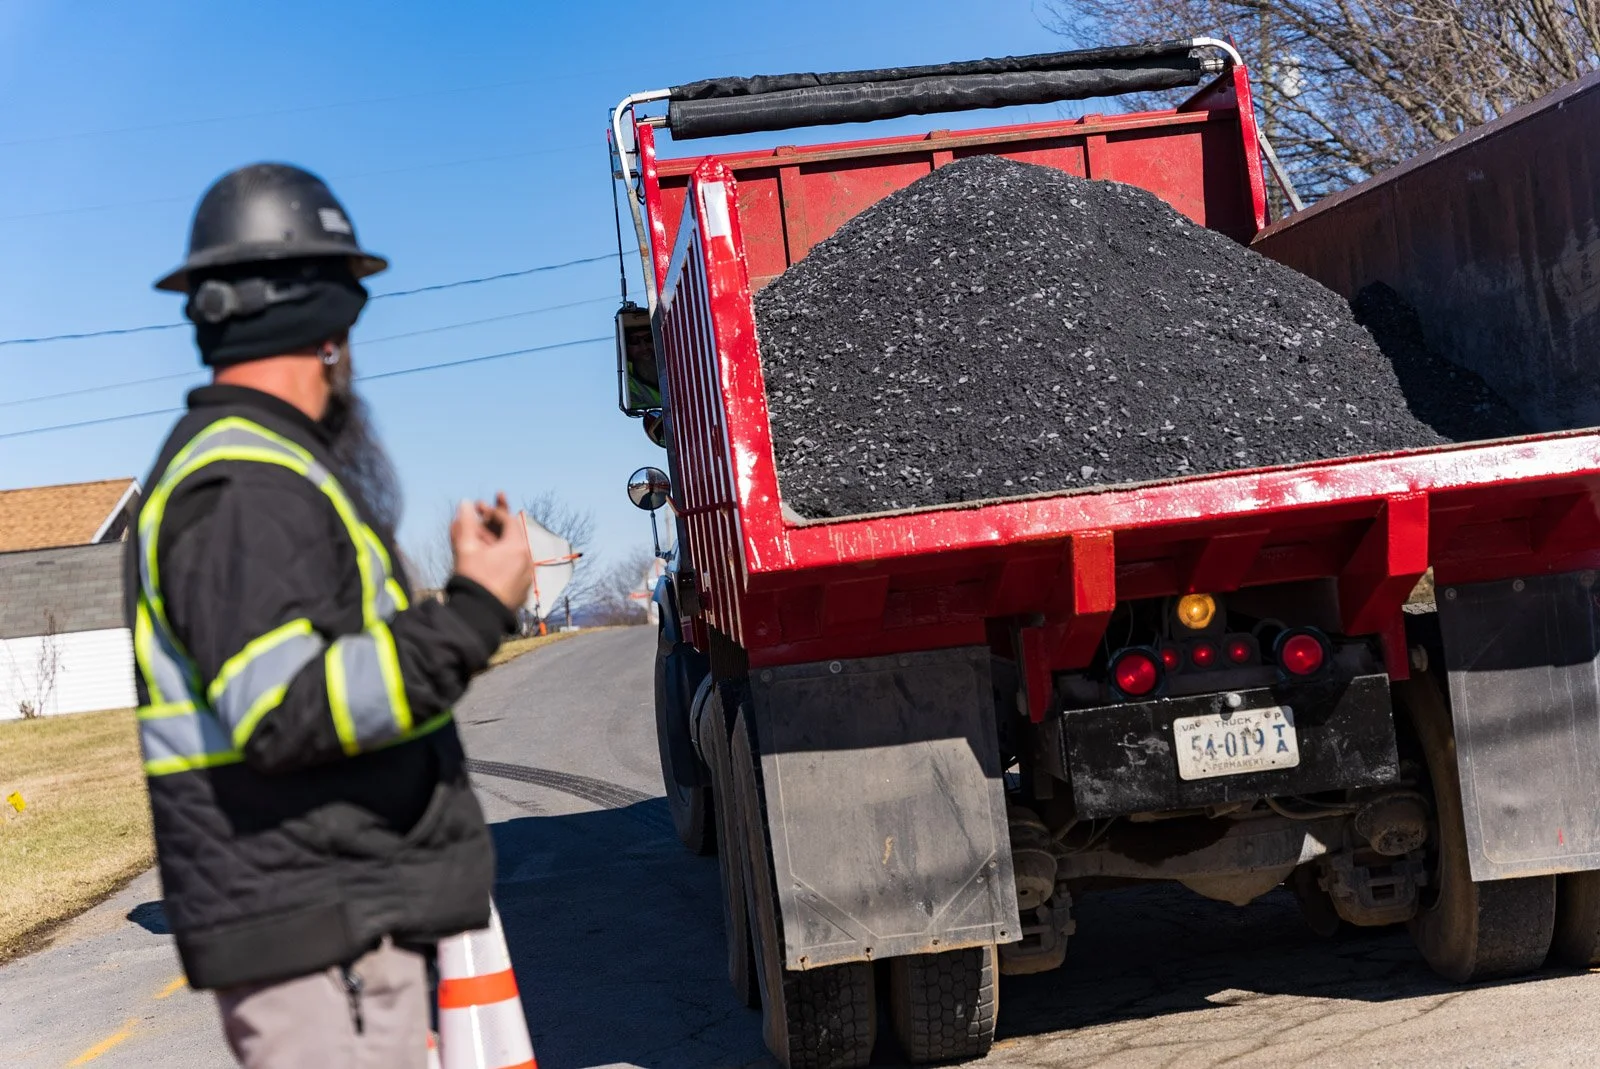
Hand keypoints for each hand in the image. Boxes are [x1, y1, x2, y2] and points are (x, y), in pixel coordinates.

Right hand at [450, 493, 533, 609]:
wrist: (479, 615)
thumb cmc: (474, 580)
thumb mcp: (466, 548)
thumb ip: (466, 523)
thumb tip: (465, 503)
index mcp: (518, 548)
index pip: (508, 521)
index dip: (492, 511)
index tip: (479, 508)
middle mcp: (527, 560)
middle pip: (511, 535)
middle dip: (494, 523)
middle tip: (481, 512)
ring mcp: (525, 576)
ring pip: (511, 551)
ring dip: (495, 541)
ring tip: (479, 535)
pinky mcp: (520, 589)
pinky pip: (511, 567)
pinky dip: (500, 558)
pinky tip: (486, 557)